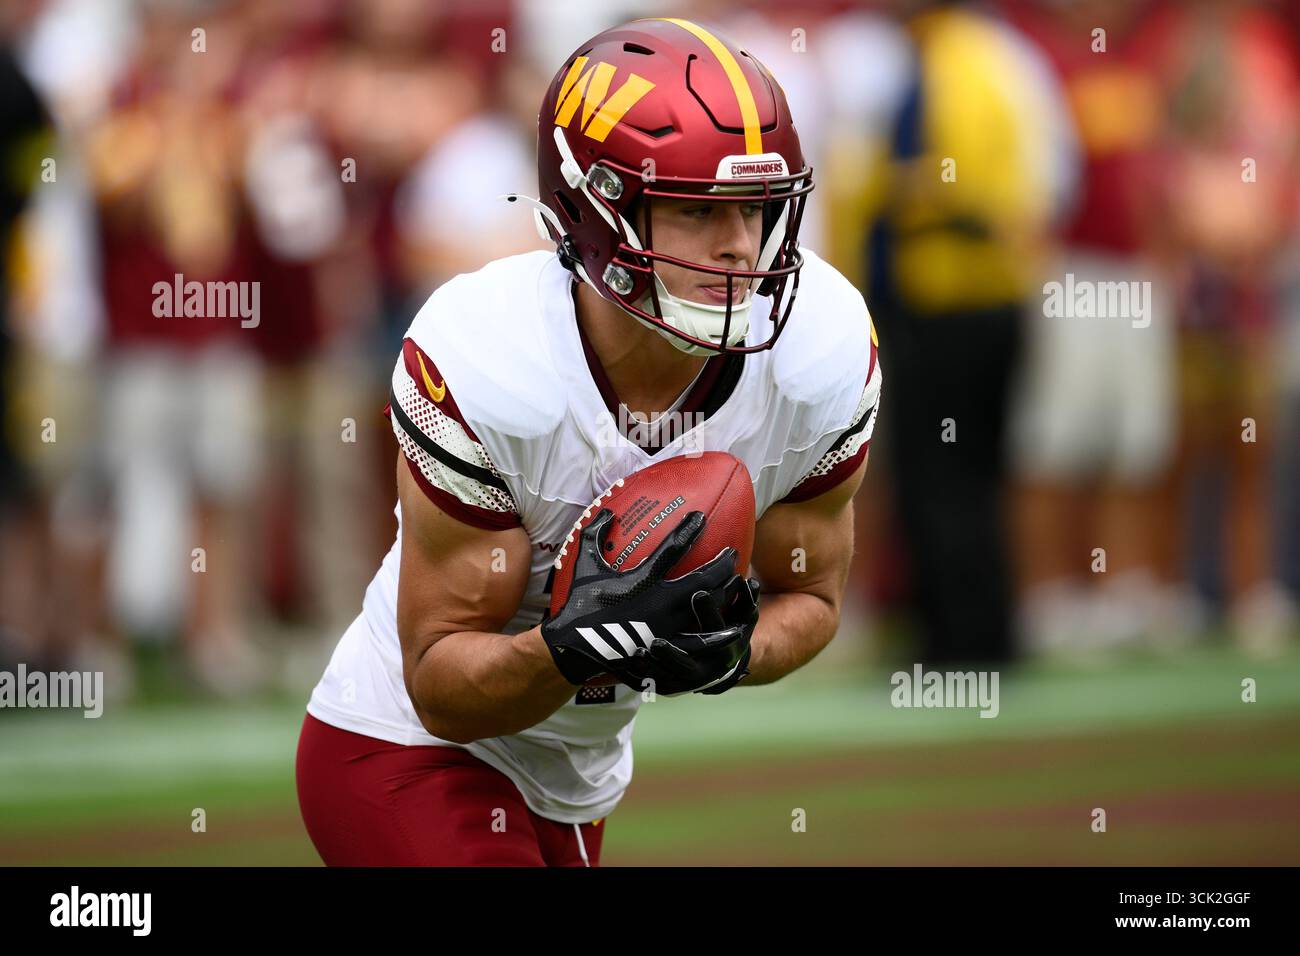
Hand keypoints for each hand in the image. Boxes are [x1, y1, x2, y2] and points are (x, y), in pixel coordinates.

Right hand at [540, 508, 738, 684]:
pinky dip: (718, 630)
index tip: (700, 517)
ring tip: (740, 583)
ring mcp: (669, 627)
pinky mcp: (670, 647)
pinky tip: (734, 626)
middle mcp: (661, 602)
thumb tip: (605, 510)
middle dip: (722, 563)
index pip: (673, 548)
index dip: (689, 529)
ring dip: (726, 593)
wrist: (576, 649)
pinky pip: (701, 639)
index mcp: (642, 579)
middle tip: (732, 553)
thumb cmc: (579, 605)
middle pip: (703, 578)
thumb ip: (595, 535)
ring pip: (708, 608)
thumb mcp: (584, 566)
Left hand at [632, 575, 759, 695]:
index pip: (716, 629)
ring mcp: (685, 683)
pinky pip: (650, 685)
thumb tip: (751, 581)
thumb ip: (746, 600)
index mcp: (722, 650)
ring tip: (637, 653)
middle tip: (656, 642)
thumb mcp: (742, 618)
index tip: (698, 593)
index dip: (708, 612)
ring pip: (666, 680)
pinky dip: (637, 677)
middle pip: (687, 665)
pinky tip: (623, 665)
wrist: (721, 666)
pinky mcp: (667, 687)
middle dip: (671, 655)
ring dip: (650, 668)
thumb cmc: (729, 632)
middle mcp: (705, 670)